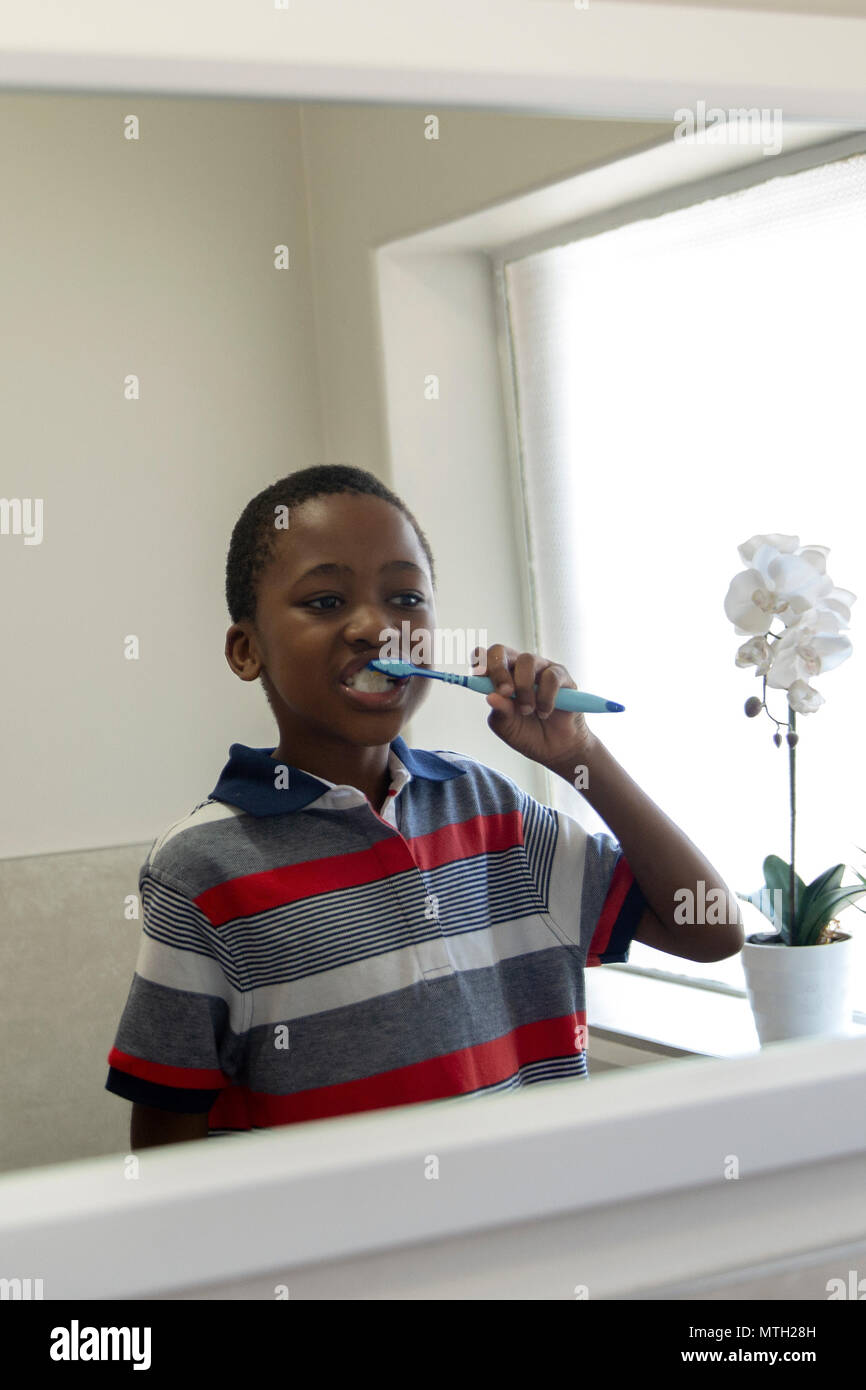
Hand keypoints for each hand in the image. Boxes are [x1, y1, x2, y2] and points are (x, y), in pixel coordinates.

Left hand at [471, 643, 593, 768]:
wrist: (555, 749)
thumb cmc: (527, 733)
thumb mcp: (506, 726)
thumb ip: (499, 711)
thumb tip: (491, 696)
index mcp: (500, 677)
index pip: (484, 657)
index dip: (480, 661)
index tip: (480, 677)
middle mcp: (518, 668)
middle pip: (501, 650)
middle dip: (499, 670)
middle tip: (505, 692)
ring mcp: (540, 668)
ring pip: (527, 660)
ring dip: (524, 688)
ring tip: (527, 710)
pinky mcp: (562, 676)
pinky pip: (551, 676)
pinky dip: (546, 697)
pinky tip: (544, 712)